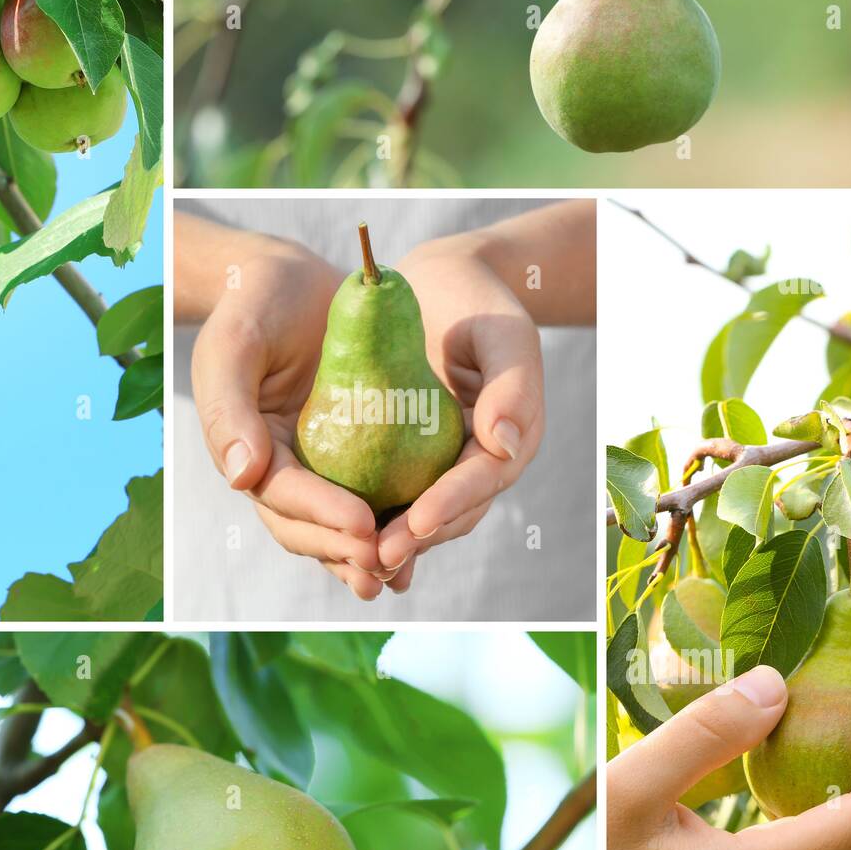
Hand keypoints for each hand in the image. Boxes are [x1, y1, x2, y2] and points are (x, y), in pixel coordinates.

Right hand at [189, 238, 388, 599]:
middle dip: (341, 551)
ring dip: (362, 556)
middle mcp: (278, 467)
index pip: (281, 493)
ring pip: (334, 526)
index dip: (319, 514)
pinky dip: (388, 525)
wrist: (290, 282)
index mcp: (246, 449)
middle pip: (305, 525)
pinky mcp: (350, 455)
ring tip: (398, 574)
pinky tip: (418, 544)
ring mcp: (314, 465)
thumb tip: (243, 477)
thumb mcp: (234, 345)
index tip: (363, 526)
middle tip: (385, 563)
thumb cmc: (256, 305)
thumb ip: (228, 408)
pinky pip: (369, 497)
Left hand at [375, 233, 545, 577]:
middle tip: (377, 556)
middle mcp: (480, 461)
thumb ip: (512, 384)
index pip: (482, 479)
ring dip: (392, 542)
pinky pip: (391, 497)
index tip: (418, 521)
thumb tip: (504, 444)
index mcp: (512, 437)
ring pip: (421, 516)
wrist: (441, 285)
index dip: (451, 503)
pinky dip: (371, 522)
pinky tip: (337, 542)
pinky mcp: (408, 461)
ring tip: (357, 564)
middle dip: (417, 538)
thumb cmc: (476, 300)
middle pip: (452, 512)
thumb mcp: (503, 332)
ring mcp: (443, 465)